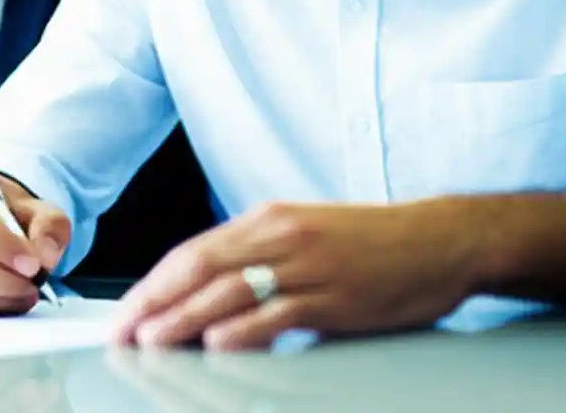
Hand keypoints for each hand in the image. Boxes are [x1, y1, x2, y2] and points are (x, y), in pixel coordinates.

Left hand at [113, 200, 480, 349]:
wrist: (442, 239)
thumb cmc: (371, 243)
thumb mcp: (304, 238)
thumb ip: (257, 262)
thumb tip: (206, 299)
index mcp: (268, 221)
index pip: (193, 252)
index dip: (153, 283)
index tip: (126, 311)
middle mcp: (281, 236)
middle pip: (200, 268)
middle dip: (155, 301)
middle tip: (123, 331)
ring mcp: (308, 265)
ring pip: (231, 290)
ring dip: (185, 317)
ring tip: (153, 340)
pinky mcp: (337, 296)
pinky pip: (280, 312)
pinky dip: (245, 329)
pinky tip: (218, 343)